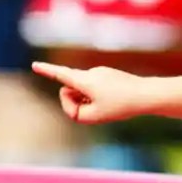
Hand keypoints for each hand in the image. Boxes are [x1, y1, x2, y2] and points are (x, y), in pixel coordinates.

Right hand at [31, 62, 147, 123]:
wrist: (147, 94)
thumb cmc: (120, 106)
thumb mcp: (94, 117)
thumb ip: (76, 114)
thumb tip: (73, 104)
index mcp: (85, 81)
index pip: (60, 74)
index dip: (46, 71)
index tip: (34, 65)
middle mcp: (90, 73)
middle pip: (70, 89)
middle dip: (73, 102)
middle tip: (90, 113)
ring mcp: (100, 73)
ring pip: (83, 89)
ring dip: (86, 100)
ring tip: (106, 107)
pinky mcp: (108, 75)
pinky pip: (94, 87)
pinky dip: (95, 97)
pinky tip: (112, 102)